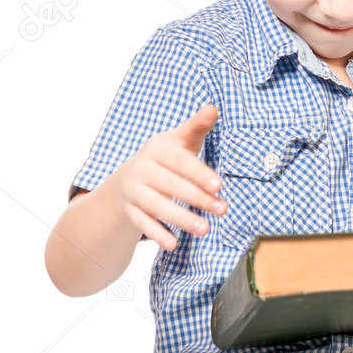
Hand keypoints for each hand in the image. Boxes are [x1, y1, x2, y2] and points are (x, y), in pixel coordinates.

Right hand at [112, 103, 225, 249]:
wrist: (130, 178)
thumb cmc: (167, 158)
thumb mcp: (180, 141)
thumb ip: (197, 127)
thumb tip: (213, 108)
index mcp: (157, 148)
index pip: (179, 161)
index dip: (199, 173)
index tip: (219, 185)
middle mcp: (141, 168)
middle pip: (171, 185)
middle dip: (198, 199)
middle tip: (222, 210)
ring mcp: (134, 190)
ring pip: (157, 206)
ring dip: (181, 219)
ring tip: (205, 230)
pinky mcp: (130, 211)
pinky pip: (143, 224)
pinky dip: (158, 234)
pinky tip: (173, 245)